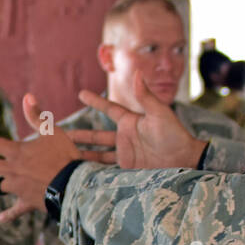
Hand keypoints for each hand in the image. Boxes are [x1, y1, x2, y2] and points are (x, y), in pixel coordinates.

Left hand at [0, 93, 80, 223]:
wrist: (73, 185)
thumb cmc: (65, 156)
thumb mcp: (52, 131)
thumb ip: (37, 115)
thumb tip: (27, 96)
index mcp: (17, 153)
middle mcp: (12, 171)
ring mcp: (18, 188)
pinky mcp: (27, 202)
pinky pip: (15, 210)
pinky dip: (9, 214)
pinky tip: (1, 219)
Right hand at [70, 78, 206, 169]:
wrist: (184, 161)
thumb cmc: (174, 135)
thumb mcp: (160, 114)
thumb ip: (146, 96)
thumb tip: (137, 73)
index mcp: (131, 121)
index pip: (109, 109)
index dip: (95, 101)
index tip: (81, 94)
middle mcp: (125, 137)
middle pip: (96, 135)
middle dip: (79, 134)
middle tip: (60, 132)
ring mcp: (125, 153)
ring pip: (97, 153)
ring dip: (82, 153)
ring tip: (64, 154)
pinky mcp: (127, 168)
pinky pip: (106, 168)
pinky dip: (93, 169)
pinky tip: (80, 171)